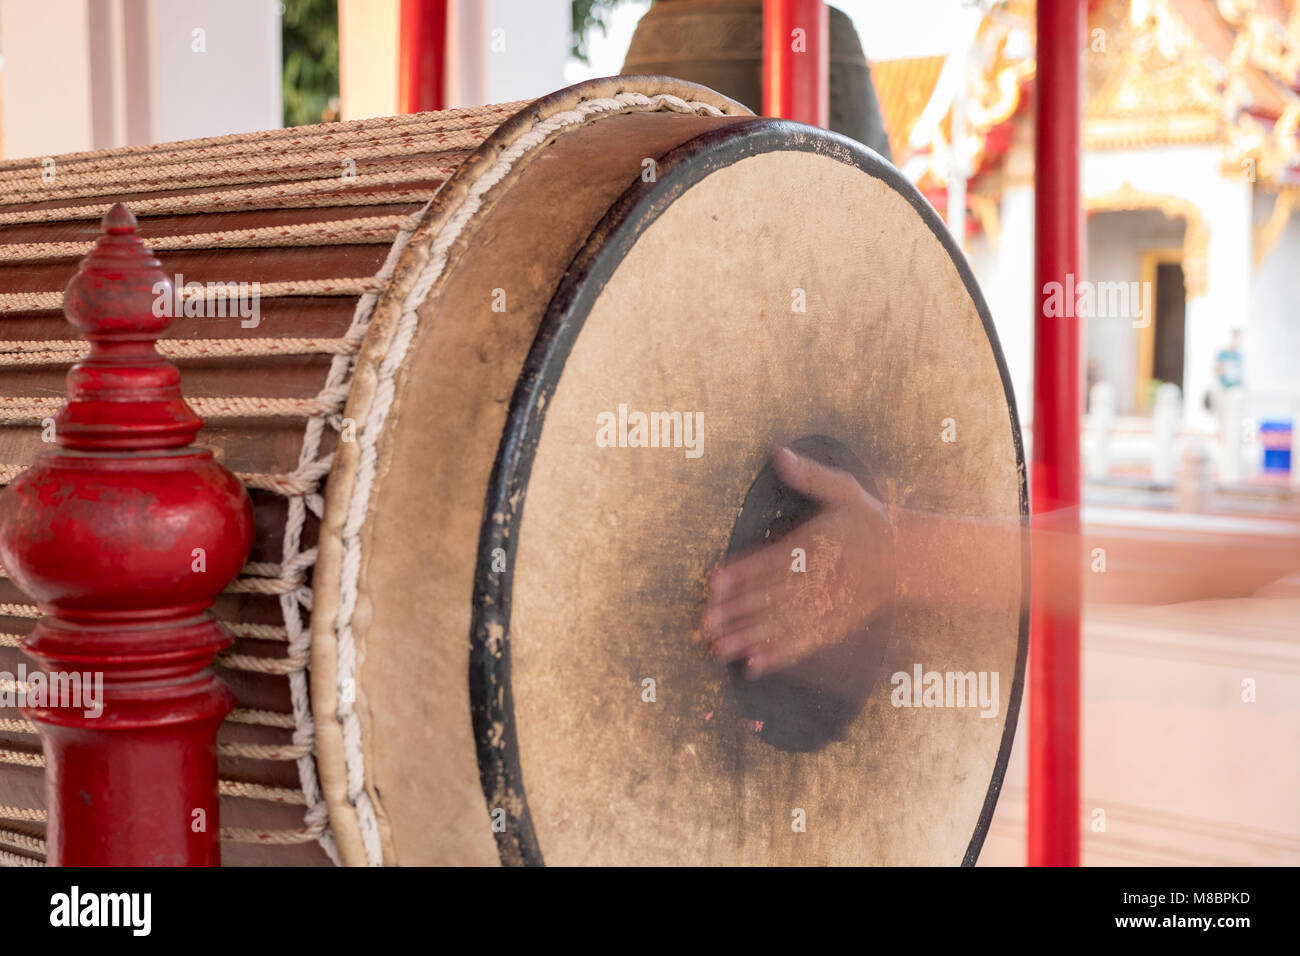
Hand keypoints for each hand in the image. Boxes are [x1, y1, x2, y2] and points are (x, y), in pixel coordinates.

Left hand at [701, 447, 893, 679]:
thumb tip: (779, 452)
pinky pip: (804, 643)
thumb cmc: (870, 521)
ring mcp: (826, 605)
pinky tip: (755, 666)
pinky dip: (779, 656)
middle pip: (771, 597)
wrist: (909, 557)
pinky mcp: (834, 625)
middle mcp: (818, 578)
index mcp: (815, 545)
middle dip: (736, 612)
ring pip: (782, 624)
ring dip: (749, 637)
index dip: (741, 573)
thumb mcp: (844, 490)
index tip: (714, 583)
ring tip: (719, 648)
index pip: (770, 561)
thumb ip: (810, 475)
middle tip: (705, 623)